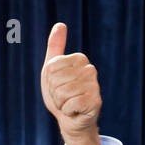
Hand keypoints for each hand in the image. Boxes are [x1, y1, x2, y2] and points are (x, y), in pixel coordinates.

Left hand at [40, 22, 101, 144]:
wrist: (70, 120)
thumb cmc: (60, 94)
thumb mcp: (52, 69)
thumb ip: (55, 47)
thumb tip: (60, 24)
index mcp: (79, 58)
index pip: (51, 67)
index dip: (50, 81)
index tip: (58, 86)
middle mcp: (89, 69)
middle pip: (55, 80)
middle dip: (54, 93)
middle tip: (64, 97)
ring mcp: (94, 85)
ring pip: (62, 93)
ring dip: (61, 103)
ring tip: (69, 104)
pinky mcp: (95, 101)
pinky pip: (70, 105)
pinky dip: (67, 111)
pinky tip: (74, 111)